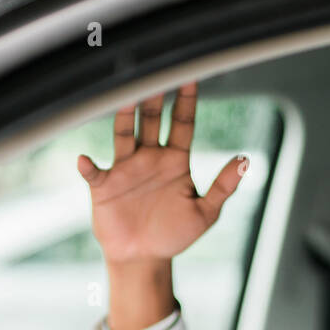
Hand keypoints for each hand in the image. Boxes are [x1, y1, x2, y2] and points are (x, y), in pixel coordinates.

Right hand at [77, 81, 247, 262]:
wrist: (144, 258)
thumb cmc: (174, 235)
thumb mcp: (204, 214)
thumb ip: (223, 187)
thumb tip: (245, 161)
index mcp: (175, 160)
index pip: (182, 123)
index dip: (186, 100)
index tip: (191, 75)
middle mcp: (149, 157)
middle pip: (152, 119)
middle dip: (155, 97)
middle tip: (157, 71)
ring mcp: (125, 168)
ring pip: (124, 134)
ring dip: (124, 116)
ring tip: (124, 97)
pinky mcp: (104, 186)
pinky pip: (94, 173)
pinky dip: (89, 167)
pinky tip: (85, 160)